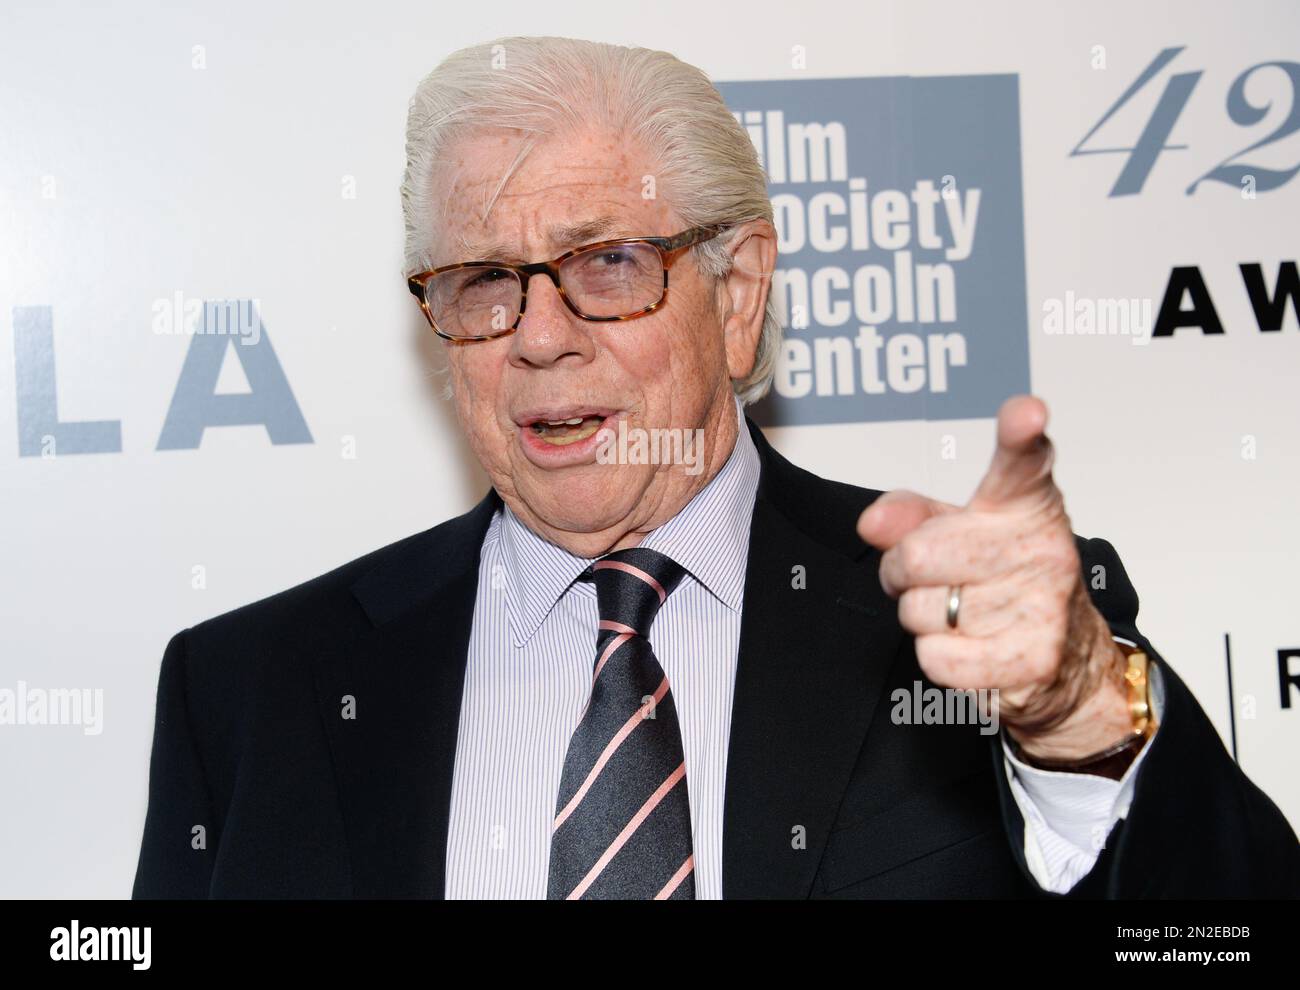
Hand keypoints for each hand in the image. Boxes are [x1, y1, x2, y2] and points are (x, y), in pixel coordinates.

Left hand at [856, 395, 1132, 759]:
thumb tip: (873, 523)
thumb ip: (910, 514)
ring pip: (918, 610)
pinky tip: (973, 647)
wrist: (1066, 658)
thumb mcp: (958, 530)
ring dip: (922, 617)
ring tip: (961, 612)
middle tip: (933, 577)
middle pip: (916, 554)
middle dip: (903, 573)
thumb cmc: (1004, 579)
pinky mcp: (1033, 658)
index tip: (1026, 413)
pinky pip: (935, 657)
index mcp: (1024, 505)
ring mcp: (1041, 604)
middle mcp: (1042, 549)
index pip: (1021, 463)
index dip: (1020, 434)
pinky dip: (938, 657)